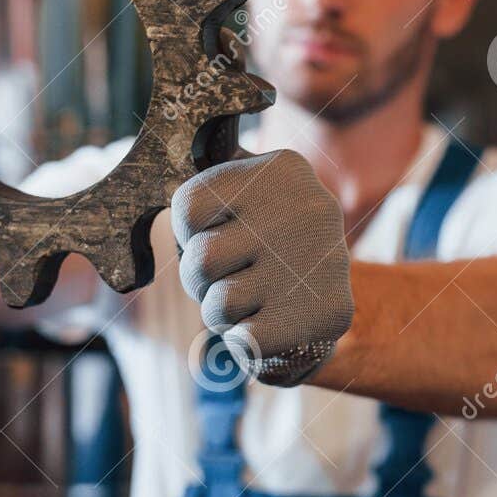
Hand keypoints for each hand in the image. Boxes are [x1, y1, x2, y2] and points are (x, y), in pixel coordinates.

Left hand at [172, 150, 354, 386]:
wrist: (322, 302)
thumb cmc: (263, 246)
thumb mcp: (244, 198)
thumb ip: (208, 183)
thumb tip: (171, 154)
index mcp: (283, 168)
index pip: (187, 205)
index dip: (189, 233)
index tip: (217, 234)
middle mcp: (308, 208)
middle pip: (201, 259)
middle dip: (200, 280)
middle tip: (232, 276)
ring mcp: (320, 262)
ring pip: (219, 304)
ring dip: (222, 314)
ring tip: (252, 300)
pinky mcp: (326, 314)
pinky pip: (244, 340)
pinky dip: (245, 341)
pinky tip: (270, 324)